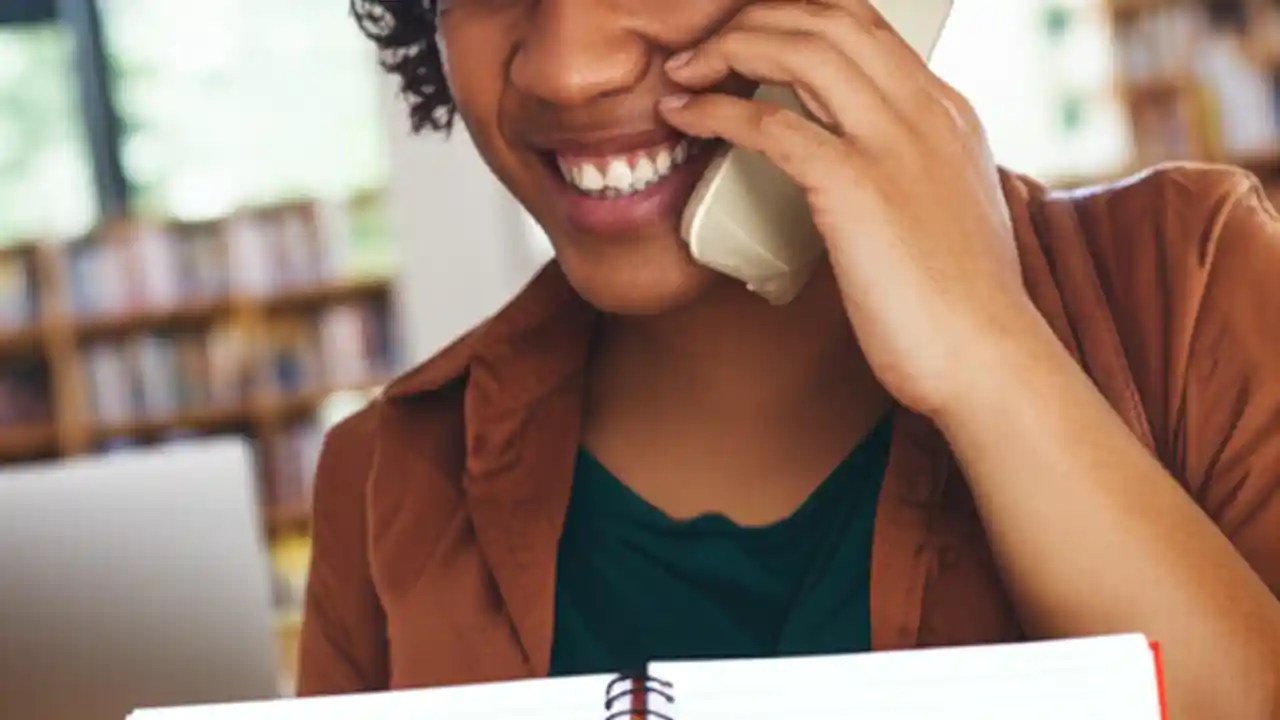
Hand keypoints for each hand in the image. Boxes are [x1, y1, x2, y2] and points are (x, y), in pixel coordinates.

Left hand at [659, 0, 1044, 416]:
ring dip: (727, 47)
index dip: (795, 17)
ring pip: (801, 49)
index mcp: (947, 112)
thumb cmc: (959, 306)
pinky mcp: (858, 186)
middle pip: (828, 17)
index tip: (746, 40)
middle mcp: (926, 111)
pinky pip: (772, 124)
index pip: (865, 24)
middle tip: (703, 49)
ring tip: (684, 71)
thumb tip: (865, 177)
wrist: (988, 360)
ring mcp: (895, 143)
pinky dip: (716, 111)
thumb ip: (912, 174)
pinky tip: (684, 117)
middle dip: (755, 18)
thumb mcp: (947, 212)